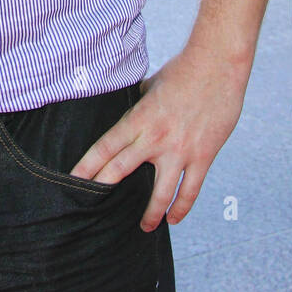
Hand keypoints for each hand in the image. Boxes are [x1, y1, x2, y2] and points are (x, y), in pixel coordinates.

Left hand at [69, 47, 248, 230]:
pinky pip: (190, 190)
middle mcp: (155, 137)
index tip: (74, 179)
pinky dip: (182, 207)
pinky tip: (175, 218)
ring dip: (150, 213)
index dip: (88, 165)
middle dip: (104, 188)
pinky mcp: (202, 156)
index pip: (106, 146)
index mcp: (138, 118)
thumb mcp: (151, 85)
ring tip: (145, 227)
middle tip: (91, 207)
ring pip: (160, 192)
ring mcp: (179, 150)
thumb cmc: (183, 70)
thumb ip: (140, 103)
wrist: (217, 65)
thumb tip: (131, 107)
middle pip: (121, 169)